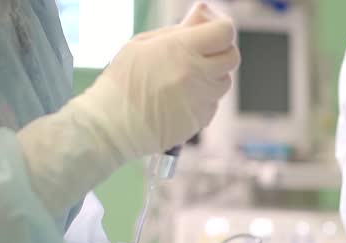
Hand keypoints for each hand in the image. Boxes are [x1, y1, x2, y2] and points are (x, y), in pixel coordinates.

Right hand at [17, 3, 240, 213]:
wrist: (113, 124)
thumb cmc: (122, 81)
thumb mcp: (142, 44)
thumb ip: (178, 31)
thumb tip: (202, 15)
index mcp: (183, 49)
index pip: (225, 32)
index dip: (221, 29)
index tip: (212, 30)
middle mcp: (198, 74)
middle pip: (232, 56)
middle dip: (221, 51)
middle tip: (202, 53)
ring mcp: (203, 99)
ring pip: (224, 81)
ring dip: (212, 76)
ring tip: (184, 79)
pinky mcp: (202, 119)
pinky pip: (212, 103)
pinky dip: (202, 98)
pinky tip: (179, 100)